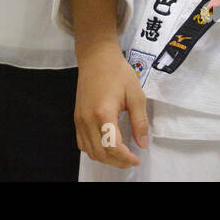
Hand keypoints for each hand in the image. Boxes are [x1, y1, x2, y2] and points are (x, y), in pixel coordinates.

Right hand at [74, 42, 148, 168]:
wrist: (97, 58)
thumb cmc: (117, 72)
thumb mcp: (136, 95)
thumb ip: (139, 121)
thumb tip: (142, 143)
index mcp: (103, 113)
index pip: (112, 146)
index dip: (126, 158)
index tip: (137, 158)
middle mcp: (87, 119)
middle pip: (100, 153)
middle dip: (117, 161)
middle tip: (131, 159)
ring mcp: (79, 119)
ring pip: (89, 151)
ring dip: (105, 158)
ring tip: (121, 155)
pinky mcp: (77, 117)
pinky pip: (82, 142)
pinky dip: (94, 150)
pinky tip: (106, 147)